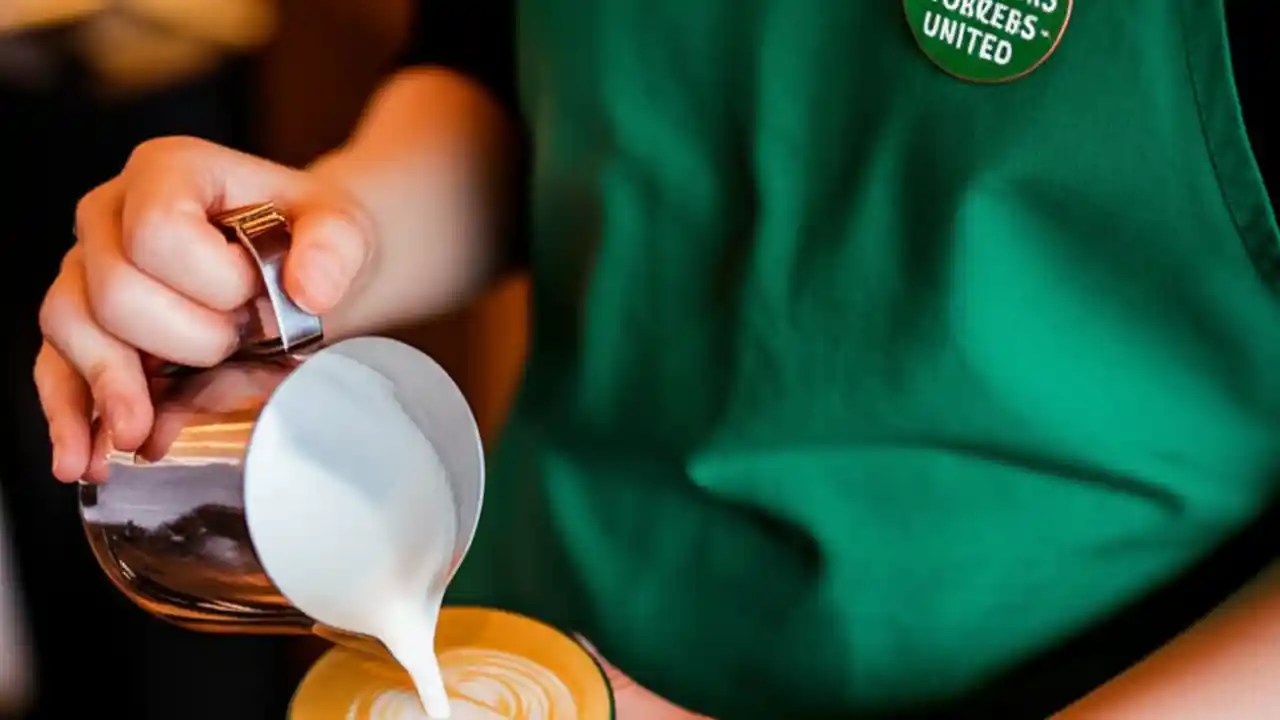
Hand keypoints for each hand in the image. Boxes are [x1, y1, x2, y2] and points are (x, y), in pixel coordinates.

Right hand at [35, 136, 373, 482]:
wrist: (301, 263)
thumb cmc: (310, 238)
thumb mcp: (341, 228)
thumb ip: (334, 247)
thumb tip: (309, 291)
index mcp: (168, 172)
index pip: (159, 235)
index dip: (215, 284)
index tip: (261, 300)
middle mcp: (110, 213)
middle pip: (112, 291)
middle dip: (184, 339)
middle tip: (239, 345)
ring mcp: (87, 268)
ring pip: (70, 329)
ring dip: (110, 389)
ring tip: (139, 438)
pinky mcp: (86, 325)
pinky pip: (55, 369)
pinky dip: (72, 418)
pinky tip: (84, 460)